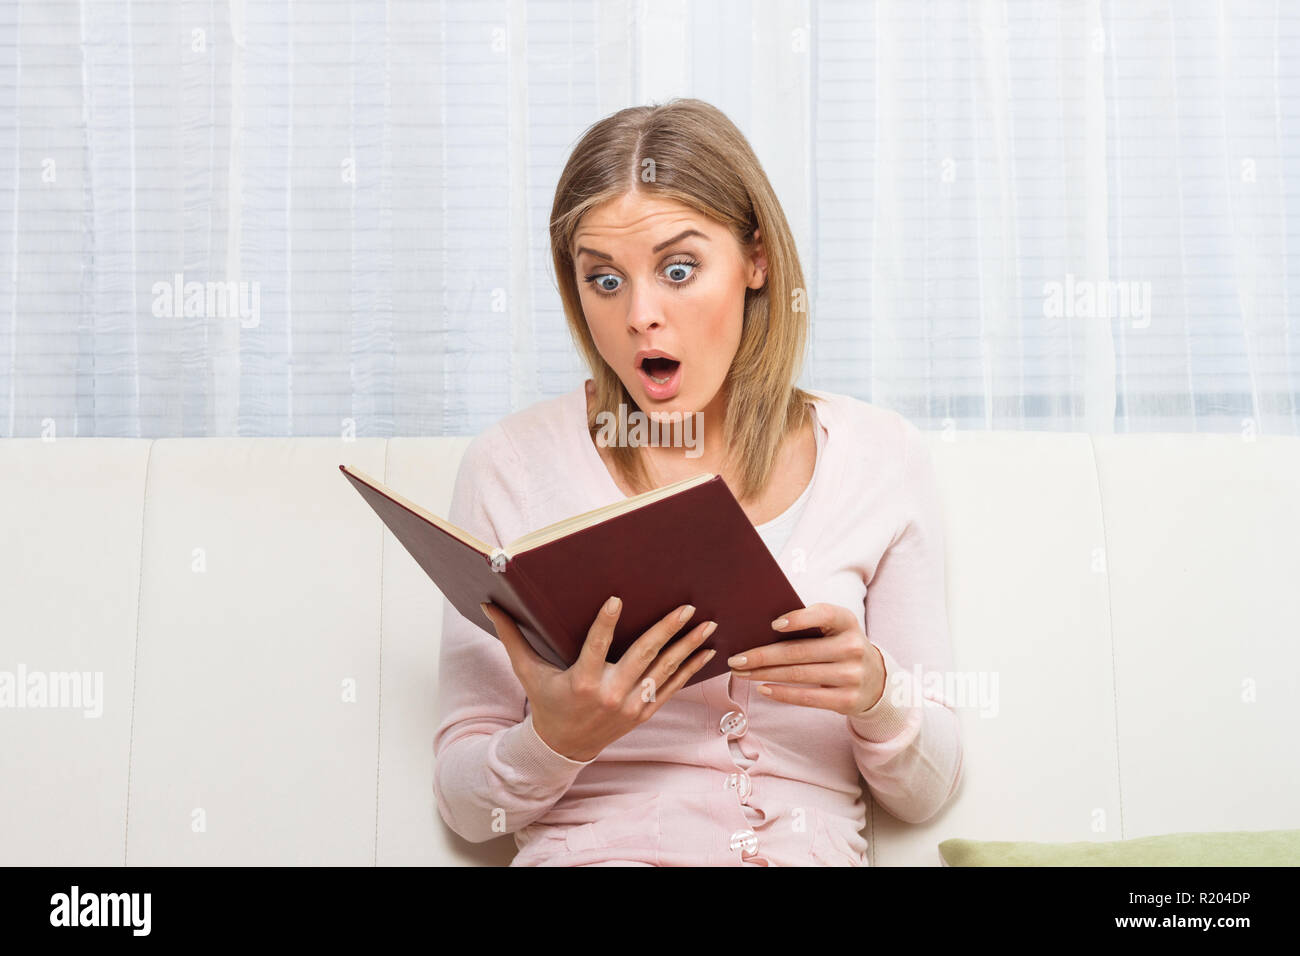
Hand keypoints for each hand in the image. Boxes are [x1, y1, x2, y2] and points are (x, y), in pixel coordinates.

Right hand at [479, 597, 716, 761]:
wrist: (564, 747)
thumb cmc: (545, 702)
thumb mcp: (527, 672)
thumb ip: (511, 637)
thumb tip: (488, 604)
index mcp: (581, 681)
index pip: (595, 647)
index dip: (605, 624)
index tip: (617, 599)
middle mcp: (609, 693)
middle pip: (643, 656)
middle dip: (667, 630)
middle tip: (686, 607)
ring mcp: (631, 705)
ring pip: (664, 670)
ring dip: (688, 646)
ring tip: (707, 624)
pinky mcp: (644, 712)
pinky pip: (671, 687)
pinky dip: (690, 669)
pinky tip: (706, 650)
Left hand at [726, 603, 885, 715]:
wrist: (876, 680)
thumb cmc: (840, 647)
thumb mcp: (835, 630)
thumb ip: (809, 626)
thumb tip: (761, 631)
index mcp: (847, 622)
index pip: (824, 614)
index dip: (799, 618)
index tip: (773, 624)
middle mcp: (852, 647)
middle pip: (799, 651)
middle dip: (762, 655)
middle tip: (736, 658)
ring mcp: (851, 675)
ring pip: (798, 675)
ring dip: (764, 674)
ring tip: (741, 673)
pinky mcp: (847, 700)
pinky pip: (807, 697)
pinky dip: (781, 693)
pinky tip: (762, 688)